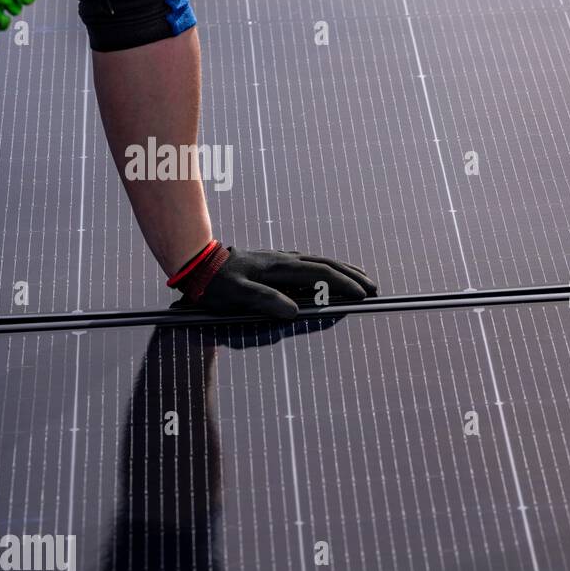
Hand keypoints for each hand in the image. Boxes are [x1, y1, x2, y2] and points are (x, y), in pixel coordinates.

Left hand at [171, 242, 378, 318]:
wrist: (196, 262)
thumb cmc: (215, 284)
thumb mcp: (236, 296)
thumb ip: (265, 301)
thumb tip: (294, 311)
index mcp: (279, 268)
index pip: (320, 275)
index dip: (344, 284)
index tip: (362, 294)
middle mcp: (284, 259)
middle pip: (327, 264)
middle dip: (352, 276)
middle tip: (373, 288)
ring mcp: (281, 258)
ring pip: (320, 260)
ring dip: (343, 269)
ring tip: (361, 278)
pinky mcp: (276, 260)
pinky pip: (310, 262)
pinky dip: (327, 267)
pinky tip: (330, 273)